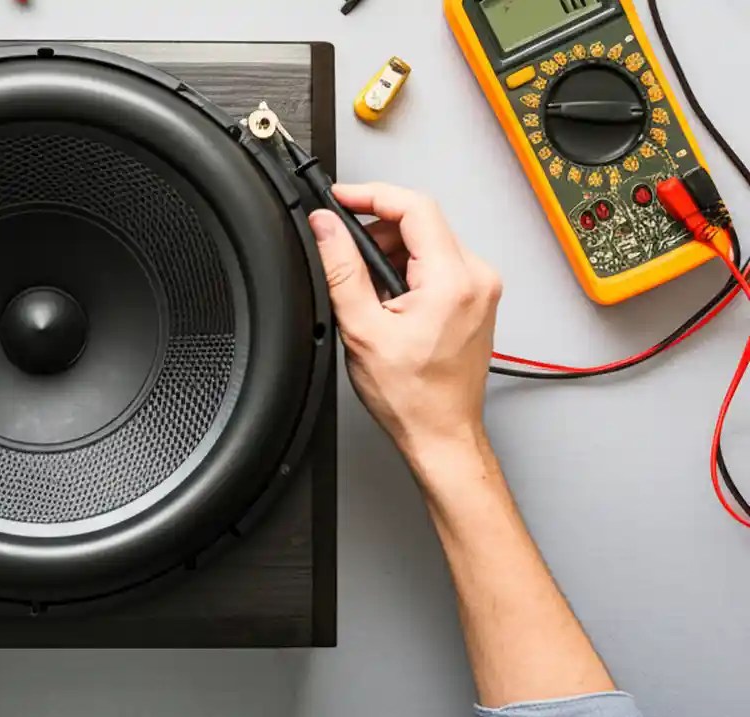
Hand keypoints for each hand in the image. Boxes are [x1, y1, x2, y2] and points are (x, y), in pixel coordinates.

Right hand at [310, 183, 502, 466]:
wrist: (441, 432)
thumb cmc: (412, 396)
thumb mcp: (362, 328)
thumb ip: (341, 269)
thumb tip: (325, 228)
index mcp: (451, 280)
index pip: (414, 206)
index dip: (371, 195)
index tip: (342, 198)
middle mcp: (476, 278)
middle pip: (421, 221)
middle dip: (377, 229)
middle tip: (345, 253)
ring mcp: (481, 288)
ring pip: (429, 241)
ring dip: (391, 251)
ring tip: (367, 289)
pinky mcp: (477, 298)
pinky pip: (440, 263)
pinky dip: (409, 268)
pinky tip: (389, 298)